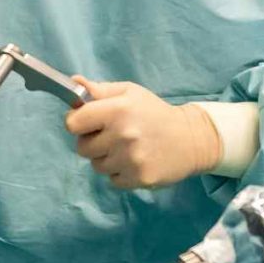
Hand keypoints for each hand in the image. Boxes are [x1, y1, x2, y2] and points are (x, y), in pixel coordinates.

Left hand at [64, 77, 221, 188]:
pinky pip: (112, 180)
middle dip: (92, 142)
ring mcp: (131, 159)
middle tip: (111, 136)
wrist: (190, 139)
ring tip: (125, 148)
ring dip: (106, 159)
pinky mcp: (140, 179)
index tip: (88, 123)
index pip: (73, 124)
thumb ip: (99, 90)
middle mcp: (123, 135)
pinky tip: (134, 161)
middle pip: (81, 148)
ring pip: (96, 166)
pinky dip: (120, 173)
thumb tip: (74, 82)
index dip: (77, 122)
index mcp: (117, 110)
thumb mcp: (129, 93)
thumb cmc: (154, 112)